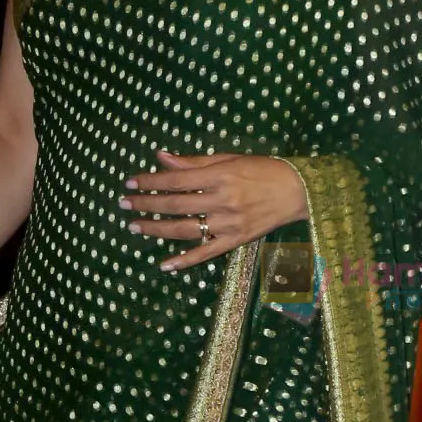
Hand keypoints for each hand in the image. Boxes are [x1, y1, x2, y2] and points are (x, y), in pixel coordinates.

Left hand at [121, 149, 309, 271]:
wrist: (299, 191)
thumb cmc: (264, 169)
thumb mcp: (229, 158)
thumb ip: (194, 161)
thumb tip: (160, 157)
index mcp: (219, 175)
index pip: (175, 180)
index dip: (150, 181)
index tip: (130, 182)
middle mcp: (221, 200)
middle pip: (175, 204)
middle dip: (145, 204)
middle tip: (123, 203)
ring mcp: (228, 223)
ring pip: (185, 229)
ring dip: (156, 229)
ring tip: (134, 227)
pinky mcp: (236, 240)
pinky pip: (206, 252)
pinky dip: (185, 260)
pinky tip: (164, 264)